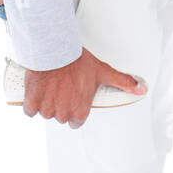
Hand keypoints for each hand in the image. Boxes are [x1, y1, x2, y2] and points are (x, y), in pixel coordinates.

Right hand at [22, 48, 146, 127]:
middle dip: (60, 105)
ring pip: (46, 112)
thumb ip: (123, 82)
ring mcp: (47, 109)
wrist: (54, 50)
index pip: (76, 121)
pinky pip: (30, 110)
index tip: (72, 99)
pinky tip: (38, 91)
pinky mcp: (32, 102)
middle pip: (61, 116)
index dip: (74, 110)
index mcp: (80, 110)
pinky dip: (32, 102)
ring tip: (50, 86)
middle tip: (62, 88)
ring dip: (46, 103)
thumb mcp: (103, 72)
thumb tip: (142, 89)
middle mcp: (64, 113)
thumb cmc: (78, 61)